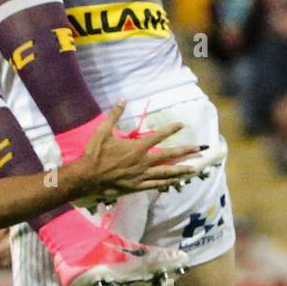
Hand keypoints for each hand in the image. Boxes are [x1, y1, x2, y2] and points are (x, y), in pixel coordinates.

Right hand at [77, 102, 198, 196]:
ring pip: (166, 172)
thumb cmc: (95, 154)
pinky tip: (174, 182)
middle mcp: (143, 162)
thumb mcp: (102, 132)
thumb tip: (121, 99)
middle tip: (198, 150)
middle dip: (184, 152)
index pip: (158, 137)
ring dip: (181, 170)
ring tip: (194, 169)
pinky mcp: (137, 186)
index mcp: (136, 148)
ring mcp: (141, 175)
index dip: (170, 130)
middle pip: (168, 156)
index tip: (181, 125)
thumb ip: (114, 115)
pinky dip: (166, 182)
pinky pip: (155, 184)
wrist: (88, 177)